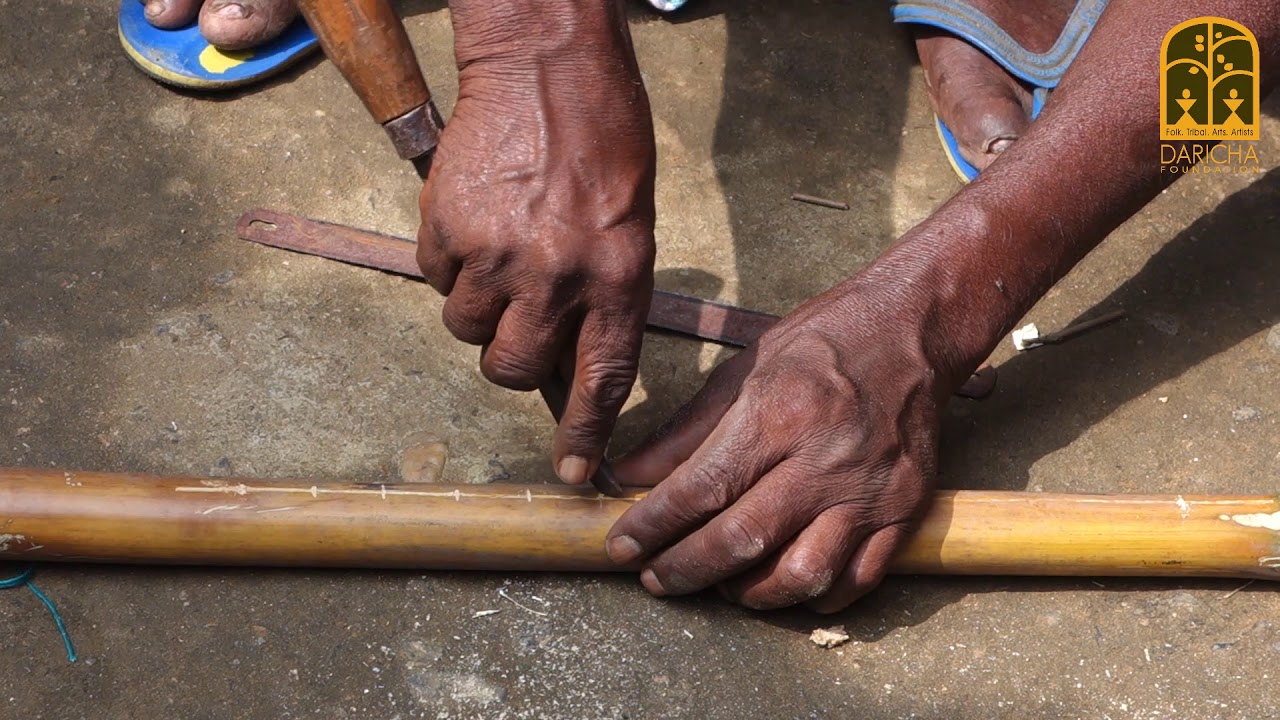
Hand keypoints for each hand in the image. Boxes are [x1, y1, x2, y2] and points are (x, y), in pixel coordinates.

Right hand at [418, 0, 656, 483]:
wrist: (544, 66)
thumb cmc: (600, 138)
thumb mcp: (629, 223)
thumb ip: (603, 295)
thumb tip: (569, 359)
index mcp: (619, 276)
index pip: (602, 379)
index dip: (585, 434)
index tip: (575, 474)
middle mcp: (558, 276)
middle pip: (513, 369)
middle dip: (509, 358)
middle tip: (516, 321)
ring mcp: (498, 254)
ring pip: (466, 328)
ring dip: (477, 303)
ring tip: (499, 247)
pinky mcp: (448, 230)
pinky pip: (436, 278)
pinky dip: (450, 261)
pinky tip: (477, 217)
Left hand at [606, 279, 952, 611]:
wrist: (911, 331)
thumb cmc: (821, 345)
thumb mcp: (743, 370)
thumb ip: (685, 432)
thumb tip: (629, 477)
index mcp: (779, 413)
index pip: (703, 487)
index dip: (655, 526)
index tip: (622, 547)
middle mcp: (826, 458)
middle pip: (744, 539)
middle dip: (687, 569)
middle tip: (656, 579)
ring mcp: (870, 490)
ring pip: (803, 574)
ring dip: (751, 594)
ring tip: (722, 584)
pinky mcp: (905, 510)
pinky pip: (857, 580)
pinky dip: (814, 596)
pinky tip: (784, 585)